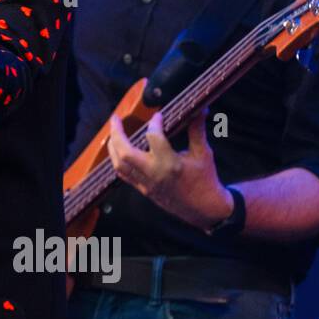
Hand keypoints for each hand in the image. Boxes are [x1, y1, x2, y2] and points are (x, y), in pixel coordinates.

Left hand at [106, 108, 232, 231]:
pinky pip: (123, 175)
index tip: (157, 115)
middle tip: (115, 119)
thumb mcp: (203, 153)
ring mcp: (146, 183)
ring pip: (119, 165)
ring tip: (113, 132)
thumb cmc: (205, 179)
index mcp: (170, 163)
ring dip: (113, 147)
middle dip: (117, 134)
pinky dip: (117, 160)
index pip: (154, 138)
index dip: (154, 122)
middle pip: (126, 153)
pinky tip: (118, 150)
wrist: (204, 208)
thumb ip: (197, 130)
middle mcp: (154, 173)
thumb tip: (200, 110)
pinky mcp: (143, 190)